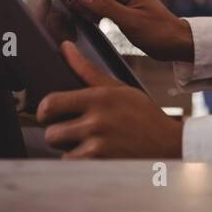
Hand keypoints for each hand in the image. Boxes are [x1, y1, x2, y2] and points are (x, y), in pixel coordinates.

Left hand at [37, 41, 183, 158]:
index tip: (48, 113)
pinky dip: (79, 161)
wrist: (167, 144)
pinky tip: (94, 154)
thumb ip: (87, 70)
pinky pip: (72, 164)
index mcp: (99, 97)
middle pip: (51, 132)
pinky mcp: (101, 164)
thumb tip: (65, 48)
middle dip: (58, 132)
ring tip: (86, 142)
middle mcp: (96, 121)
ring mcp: (98, 145)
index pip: (50, 103)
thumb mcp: (118, 88)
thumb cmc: (142, 115)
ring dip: (68, 148)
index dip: (44, 110)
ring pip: (60, 150)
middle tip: (72, 130)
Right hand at [47, 0, 192, 62]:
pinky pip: (102, 2)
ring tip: (85, 20)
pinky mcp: (125, 4)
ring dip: (85, 4)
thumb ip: (105, 7)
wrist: (177, 42)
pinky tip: (94, 21)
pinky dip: (93, 9)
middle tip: (72, 15)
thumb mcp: (131, 22)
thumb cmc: (159, 33)